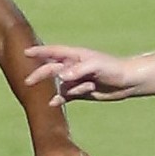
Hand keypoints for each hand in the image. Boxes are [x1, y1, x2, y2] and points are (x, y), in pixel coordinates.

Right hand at [24, 44, 138, 105]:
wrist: (128, 82)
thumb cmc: (113, 68)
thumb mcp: (95, 66)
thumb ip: (77, 70)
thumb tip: (60, 76)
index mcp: (76, 56)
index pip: (54, 52)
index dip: (40, 52)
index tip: (26, 52)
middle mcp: (74, 67)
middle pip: (52, 69)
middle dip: (40, 74)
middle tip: (28, 81)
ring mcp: (77, 79)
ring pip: (59, 84)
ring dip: (54, 89)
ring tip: (51, 95)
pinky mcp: (81, 91)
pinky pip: (66, 95)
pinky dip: (59, 98)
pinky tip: (53, 103)